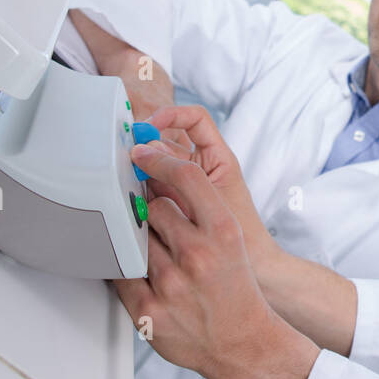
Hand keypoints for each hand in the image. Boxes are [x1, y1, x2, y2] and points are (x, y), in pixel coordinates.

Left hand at [115, 144, 318, 378]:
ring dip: (142, 242)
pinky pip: (121, 274)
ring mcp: (171, 285)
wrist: (244, 344)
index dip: (159, 158)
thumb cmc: (236, 290)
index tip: (143, 152)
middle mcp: (198, 255)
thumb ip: (199, 210)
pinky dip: (126, 269)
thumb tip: (158, 177)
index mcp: (224, 232)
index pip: (186, 176)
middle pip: (153, 206)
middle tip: (162, 226)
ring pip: (136, 239)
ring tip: (162, 257)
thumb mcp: (230, 241)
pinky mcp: (148, 312)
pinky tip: (142, 273)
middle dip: (154, 212)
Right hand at [144, 105, 279, 267]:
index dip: (171, 114)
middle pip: (166, 141)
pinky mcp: (169, 204)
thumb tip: (147, 150)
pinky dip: (139, 188)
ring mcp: (182, 185)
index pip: (193, 119)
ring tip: (129, 176)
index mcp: (216, 156)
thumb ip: (182, 172)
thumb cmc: (243, 230)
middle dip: (146, 144)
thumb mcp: (211, 196)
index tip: (149, 124)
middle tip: (128, 154)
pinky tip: (132, 195)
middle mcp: (199, 167)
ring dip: (140, 167)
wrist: (249, 264)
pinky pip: (150, 188)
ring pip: (154, 165)